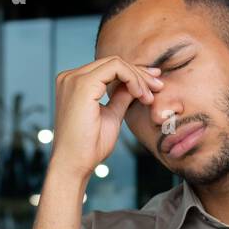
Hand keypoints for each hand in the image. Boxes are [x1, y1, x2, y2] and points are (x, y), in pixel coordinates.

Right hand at [50, 56, 163, 178]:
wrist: (74, 165)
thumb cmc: (89, 147)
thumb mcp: (111, 115)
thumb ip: (120, 97)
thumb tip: (136, 85)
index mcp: (73, 84)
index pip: (107, 69)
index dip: (133, 74)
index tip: (152, 86)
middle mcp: (70, 77)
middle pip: (113, 63)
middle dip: (140, 74)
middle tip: (158, 87)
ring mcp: (74, 79)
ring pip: (116, 63)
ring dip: (138, 78)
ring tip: (149, 97)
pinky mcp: (83, 85)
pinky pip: (115, 69)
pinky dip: (133, 79)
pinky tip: (140, 95)